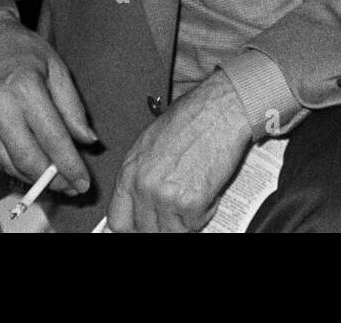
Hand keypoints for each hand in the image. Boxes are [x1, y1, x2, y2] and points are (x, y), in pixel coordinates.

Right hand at [0, 8, 96, 195]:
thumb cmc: (20, 49)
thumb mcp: (57, 68)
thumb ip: (73, 108)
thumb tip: (87, 140)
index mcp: (25, 89)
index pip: (53, 139)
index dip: (70, 166)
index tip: (83, 180)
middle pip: (29, 159)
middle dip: (54, 180)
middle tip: (72, 187)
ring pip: (10, 166)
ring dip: (34, 179)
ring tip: (55, 180)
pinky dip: (13, 170)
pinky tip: (30, 168)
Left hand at [107, 69, 251, 232]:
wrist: (222, 109)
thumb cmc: (192, 117)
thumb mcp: (151, 142)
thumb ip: (141, 174)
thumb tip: (138, 200)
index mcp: (130, 171)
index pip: (118, 220)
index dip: (134, 226)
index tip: (145, 224)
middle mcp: (144, 186)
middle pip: (145, 230)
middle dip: (163, 223)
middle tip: (177, 210)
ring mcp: (166, 197)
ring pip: (172, 231)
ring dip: (185, 219)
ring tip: (195, 194)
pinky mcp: (191, 202)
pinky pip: (195, 224)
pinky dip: (205, 212)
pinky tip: (208, 190)